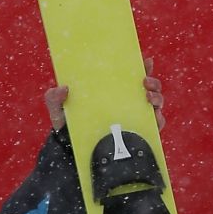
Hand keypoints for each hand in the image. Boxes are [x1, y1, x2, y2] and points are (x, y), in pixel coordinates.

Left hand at [44, 56, 165, 132]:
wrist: (70, 152)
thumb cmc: (68, 126)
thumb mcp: (58, 110)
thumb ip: (54, 98)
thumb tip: (63, 88)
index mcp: (113, 91)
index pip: (132, 75)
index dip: (142, 66)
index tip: (145, 61)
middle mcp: (127, 103)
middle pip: (149, 88)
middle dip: (153, 82)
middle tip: (145, 82)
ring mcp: (134, 118)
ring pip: (155, 104)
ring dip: (158, 98)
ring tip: (149, 98)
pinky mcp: (137, 136)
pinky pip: (154, 126)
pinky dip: (158, 120)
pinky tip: (154, 116)